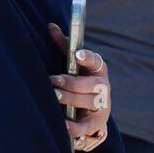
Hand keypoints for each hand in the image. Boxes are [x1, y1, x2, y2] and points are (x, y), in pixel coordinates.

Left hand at [47, 22, 110, 151]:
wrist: (92, 107)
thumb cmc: (80, 79)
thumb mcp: (74, 63)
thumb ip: (65, 46)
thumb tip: (50, 25)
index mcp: (98, 69)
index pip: (96, 61)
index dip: (88, 58)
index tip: (78, 55)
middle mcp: (103, 87)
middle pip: (91, 85)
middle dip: (72, 82)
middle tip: (54, 81)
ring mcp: (102, 106)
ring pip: (90, 103)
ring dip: (72, 100)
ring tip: (55, 97)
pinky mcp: (97, 124)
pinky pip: (86, 127)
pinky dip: (75, 127)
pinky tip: (62, 125)